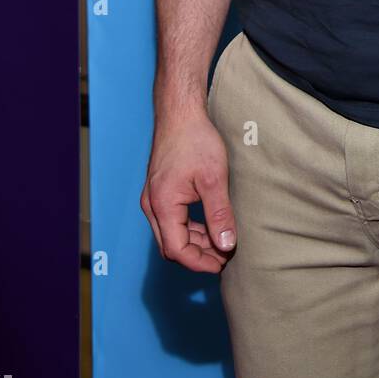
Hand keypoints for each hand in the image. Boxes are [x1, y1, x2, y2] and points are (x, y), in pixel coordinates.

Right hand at [140, 109, 236, 272]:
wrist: (180, 113)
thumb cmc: (195, 140)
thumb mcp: (214, 179)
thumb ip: (220, 214)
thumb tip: (227, 245)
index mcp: (162, 205)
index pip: (177, 250)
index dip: (200, 262)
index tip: (223, 263)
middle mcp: (152, 205)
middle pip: (171, 246)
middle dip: (198, 256)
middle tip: (225, 257)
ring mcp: (153, 198)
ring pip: (171, 235)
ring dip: (195, 243)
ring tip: (222, 244)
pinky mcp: (160, 191)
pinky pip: (172, 221)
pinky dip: (190, 229)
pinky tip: (210, 226)